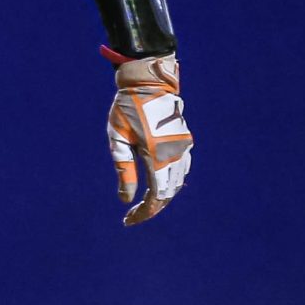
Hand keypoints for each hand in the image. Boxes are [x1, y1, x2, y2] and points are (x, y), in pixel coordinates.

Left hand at [106, 53, 190, 224]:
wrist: (149, 83)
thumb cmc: (127, 109)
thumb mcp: (118, 140)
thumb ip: (124, 170)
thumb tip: (125, 200)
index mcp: (157, 155)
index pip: (156, 196)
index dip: (144, 213)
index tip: (128, 220)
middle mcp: (175, 154)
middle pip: (168, 193)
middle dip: (151, 208)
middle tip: (132, 216)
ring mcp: (184, 147)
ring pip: (177, 183)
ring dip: (162, 197)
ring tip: (142, 205)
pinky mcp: (186, 141)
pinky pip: (182, 169)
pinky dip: (171, 182)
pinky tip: (157, 186)